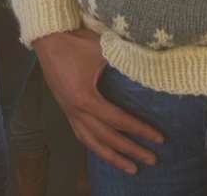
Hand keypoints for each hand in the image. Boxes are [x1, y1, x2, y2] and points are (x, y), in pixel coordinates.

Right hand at [34, 28, 162, 173]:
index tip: (160, 139)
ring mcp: (69, 111)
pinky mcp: (65, 109)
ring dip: (112, 157)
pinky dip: (95, 146)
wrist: (46, 37)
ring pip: (91, 142)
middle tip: (152, 160)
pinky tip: (105, 151)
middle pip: (107, 138)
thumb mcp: (103, 48)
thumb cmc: (75, 41)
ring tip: (130, 168)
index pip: (119, 120)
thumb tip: (151, 68)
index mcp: (86, 98)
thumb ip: (124, 59)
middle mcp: (76, 110)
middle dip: (131, 150)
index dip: (140, 130)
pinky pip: (81, 135)